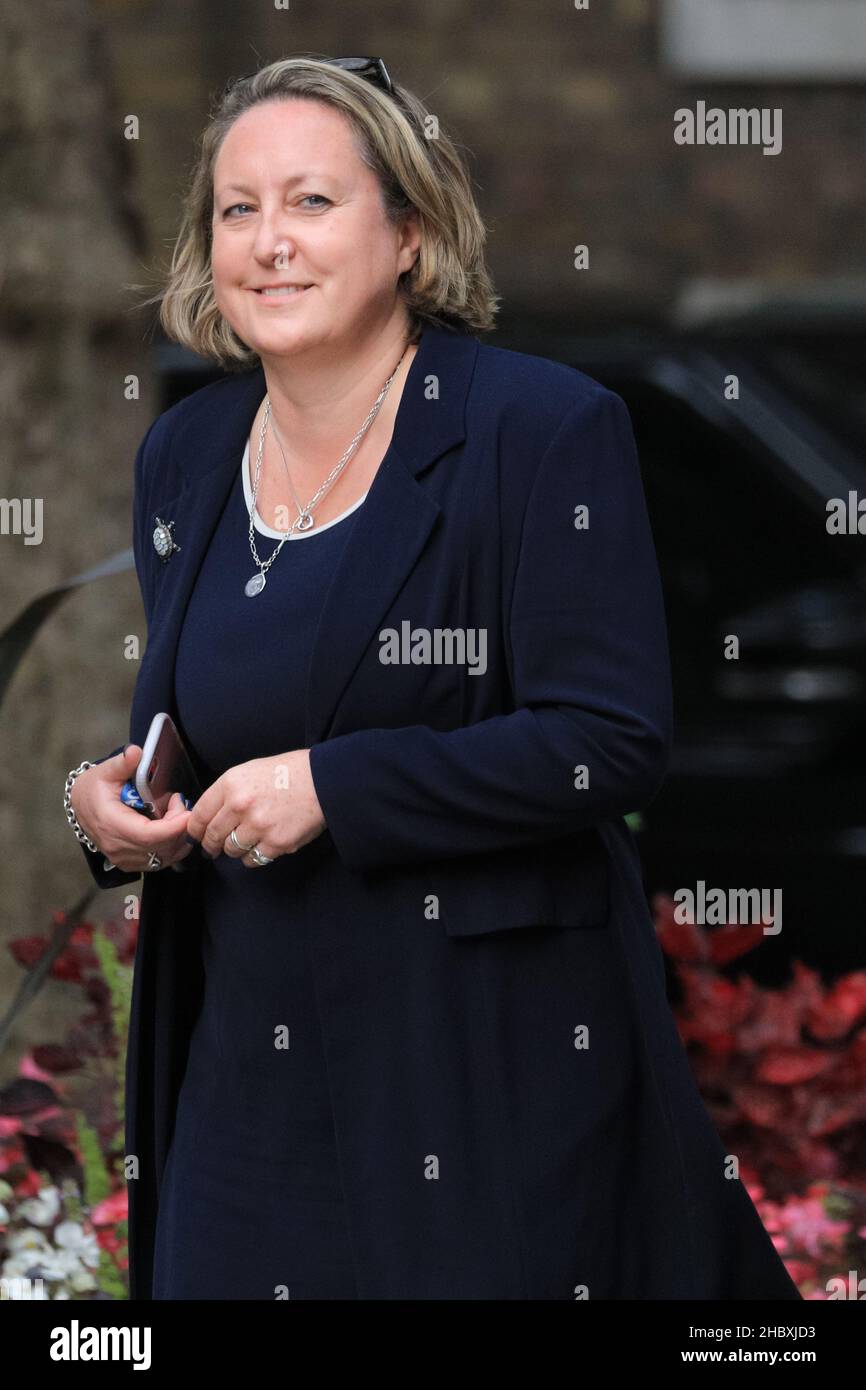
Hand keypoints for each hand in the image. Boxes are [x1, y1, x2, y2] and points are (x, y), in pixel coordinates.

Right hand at [71, 745, 193, 872]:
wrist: (80, 806)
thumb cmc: (94, 789)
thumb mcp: (106, 772)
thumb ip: (123, 763)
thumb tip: (136, 752)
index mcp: (111, 825)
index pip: (148, 835)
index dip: (172, 827)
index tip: (187, 811)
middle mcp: (117, 847)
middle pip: (160, 847)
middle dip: (179, 828)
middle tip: (181, 803)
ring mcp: (124, 859)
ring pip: (163, 858)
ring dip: (179, 839)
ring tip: (177, 813)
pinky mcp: (130, 863)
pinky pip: (159, 861)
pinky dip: (173, 847)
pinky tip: (174, 828)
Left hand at [185, 749, 325, 865]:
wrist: (321, 781)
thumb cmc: (286, 774)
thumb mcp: (248, 771)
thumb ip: (226, 793)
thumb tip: (207, 816)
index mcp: (230, 784)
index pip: (200, 816)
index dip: (195, 830)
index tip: (197, 836)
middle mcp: (240, 805)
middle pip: (213, 836)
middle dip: (211, 845)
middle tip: (213, 848)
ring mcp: (258, 826)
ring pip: (231, 850)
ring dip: (234, 849)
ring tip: (245, 841)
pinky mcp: (276, 843)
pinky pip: (252, 860)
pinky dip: (253, 856)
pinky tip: (261, 845)